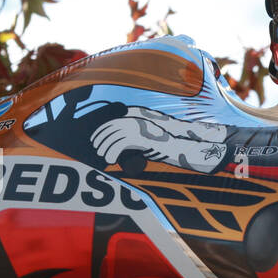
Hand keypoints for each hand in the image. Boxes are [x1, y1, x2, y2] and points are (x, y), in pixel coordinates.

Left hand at [90, 116, 227, 171]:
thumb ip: (136, 136)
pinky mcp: (142, 137)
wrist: (182, 148)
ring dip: (106, 148)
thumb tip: (121, 143)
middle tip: (98, 151)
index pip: (112, 120)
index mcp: (137, 117)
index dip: (101, 130)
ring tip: (105, 158)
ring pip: (113, 136)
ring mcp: (139, 127)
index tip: (95, 141)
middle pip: (110, 127)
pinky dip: (113, 153)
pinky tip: (111, 160)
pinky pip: (121, 144)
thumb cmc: (166, 146)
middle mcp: (136, 119)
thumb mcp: (148, 137)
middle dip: (100, 139)